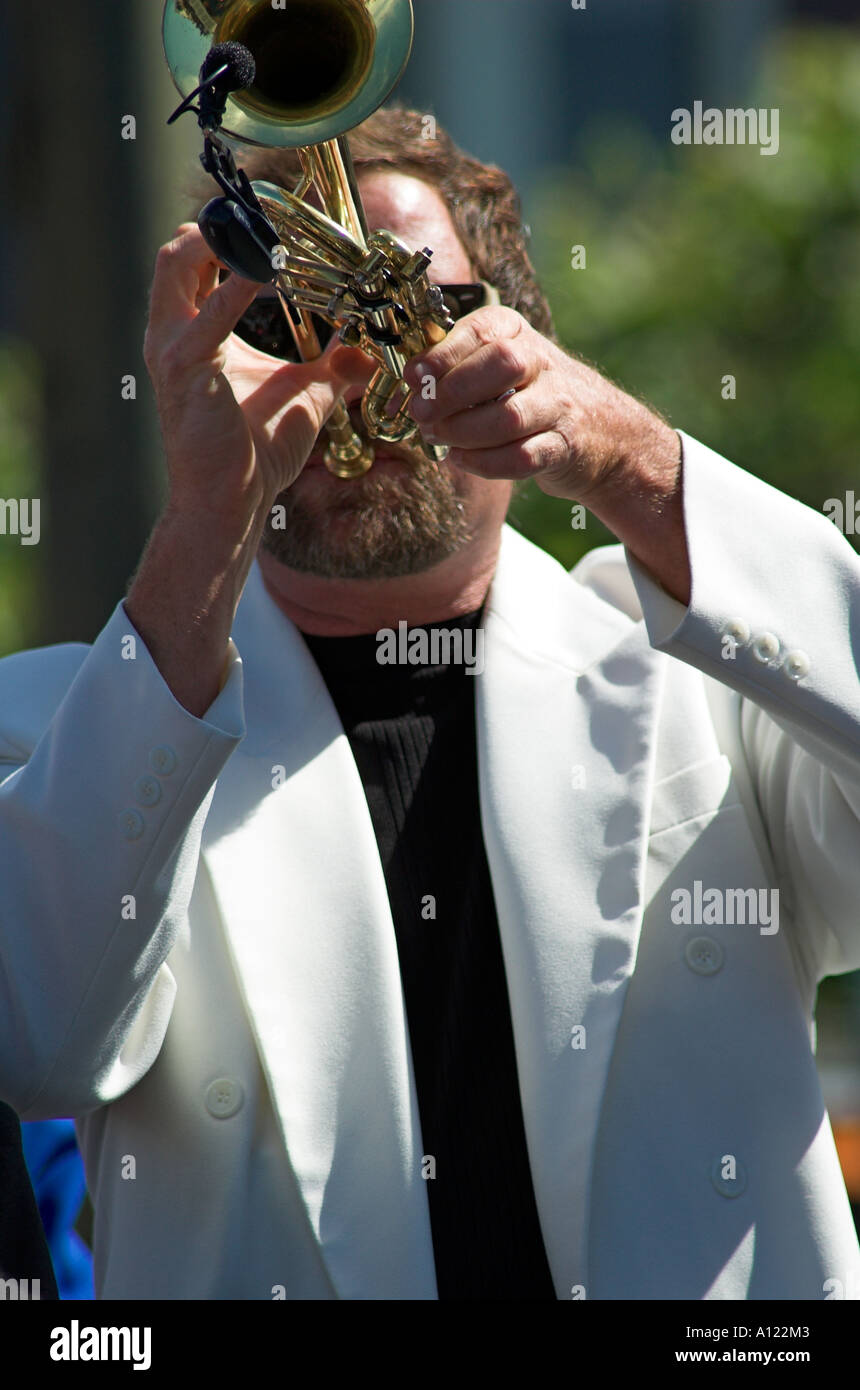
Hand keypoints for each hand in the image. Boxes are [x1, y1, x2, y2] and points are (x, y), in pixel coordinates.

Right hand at [143, 224, 368, 525]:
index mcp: (195, 332)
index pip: (200, 262)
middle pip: (177, 250)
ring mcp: (173, 349)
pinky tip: (271, 272)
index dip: (234, 233)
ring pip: (178, 264)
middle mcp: (174, 333)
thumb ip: (336, 366)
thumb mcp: (307, 396)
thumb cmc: (257, 454)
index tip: (279, 219)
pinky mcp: (184, 371)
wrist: (230, 504)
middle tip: (268, 217)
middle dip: (220, 224)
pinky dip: (238, 288)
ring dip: (223, 241)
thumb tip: (373, 349)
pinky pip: (209, 316)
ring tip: (268, 233)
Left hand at [403, 306, 678, 504]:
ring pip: (510, 417)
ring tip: (439, 439)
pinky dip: (485, 463)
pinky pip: (523, 458)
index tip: (413, 378)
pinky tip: (460, 460)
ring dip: (465, 433)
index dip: (443, 355)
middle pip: (502, 366)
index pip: (481, 331)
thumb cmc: (529, 396)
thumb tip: (404, 387)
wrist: (605, 434)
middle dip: (453, 392)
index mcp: (518, 333)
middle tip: (421, 414)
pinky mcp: (566, 447)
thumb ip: (455, 368)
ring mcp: (560, 405)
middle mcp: (543, 363)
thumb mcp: (497, 366)